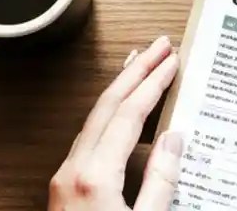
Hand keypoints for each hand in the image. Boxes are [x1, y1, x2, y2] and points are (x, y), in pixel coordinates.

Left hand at [50, 37, 182, 210]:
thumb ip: (160, 182)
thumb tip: (172, 140)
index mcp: (95, 177)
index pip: (129, 114)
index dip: (153, 83)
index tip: (170, 60)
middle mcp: (73, 172)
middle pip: (107, 106)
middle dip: (135, 71)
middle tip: (158, 46)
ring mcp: (64, 179)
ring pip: (94, 119)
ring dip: (120, 89)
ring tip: (140, 67)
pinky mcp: (63, 189)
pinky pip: (88, 137)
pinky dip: (108, 114)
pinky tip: (119, 110)